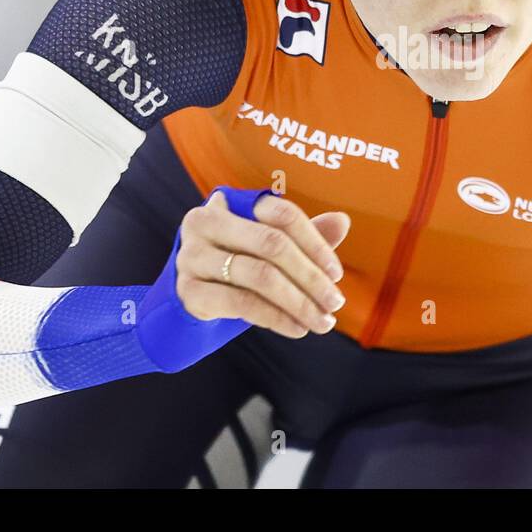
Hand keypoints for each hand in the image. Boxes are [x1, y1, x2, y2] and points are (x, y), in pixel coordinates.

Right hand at [174, 189, 349, 339]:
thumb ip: (302, 236)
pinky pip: (242, 303)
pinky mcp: (189, 291)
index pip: (282, 214)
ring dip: (299, 302)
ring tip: (323, 321)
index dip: (315, 243)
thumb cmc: (238, 264)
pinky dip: (276, 318)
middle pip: (272, 243)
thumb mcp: (269, 249)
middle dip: (310, 276)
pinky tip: (297, 328)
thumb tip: (342, 221)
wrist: (193, 297)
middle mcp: (205, 222)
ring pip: (260, 276)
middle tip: (335, 302)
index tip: (336, 273)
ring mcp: (193, 256)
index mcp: (230, 202)